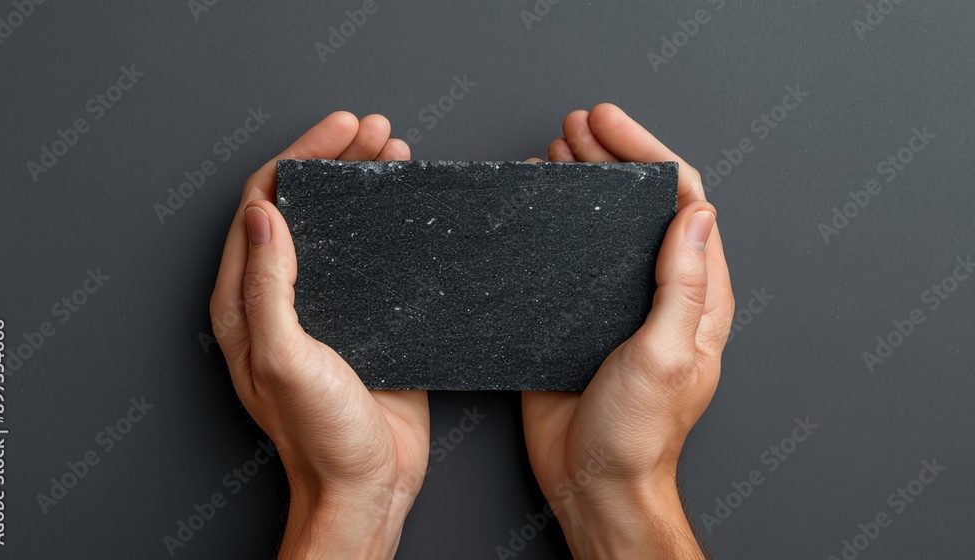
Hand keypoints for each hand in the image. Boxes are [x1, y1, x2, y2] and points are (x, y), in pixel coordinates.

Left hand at [209, 112, 428, 559]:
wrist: (367, 486)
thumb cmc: (319, 439)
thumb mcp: (284, 360)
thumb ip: (269, 286)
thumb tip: (264, 212)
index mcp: (246, 301)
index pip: (265, 204)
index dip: (301, 157)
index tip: (341, 129)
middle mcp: (281, 296)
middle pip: (304, 204)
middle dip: (337, 158)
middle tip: (376, 129)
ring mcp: (325, 305)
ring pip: (340, 224)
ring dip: (363, 182)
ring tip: (396, 149)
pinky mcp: (366, 319)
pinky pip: (374, 255)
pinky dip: (389, 221)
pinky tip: (409, 203)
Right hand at [522, 104, 733, 558]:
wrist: (592, 482)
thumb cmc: (639, 434)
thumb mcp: (667, 354)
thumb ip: (682, 283)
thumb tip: (696, 213)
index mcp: (696, 295)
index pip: (682, 201)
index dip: (647, 153)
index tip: (611, 125)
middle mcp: (657, 291)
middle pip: (641, 203)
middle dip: (611, 156)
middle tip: (576, 124)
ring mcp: (615, 301)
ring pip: (604, 224)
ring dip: (584, 181)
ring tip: (556, 148)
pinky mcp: (575, 318)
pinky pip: (566, 257)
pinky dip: (553, 221)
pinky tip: (535, 201)